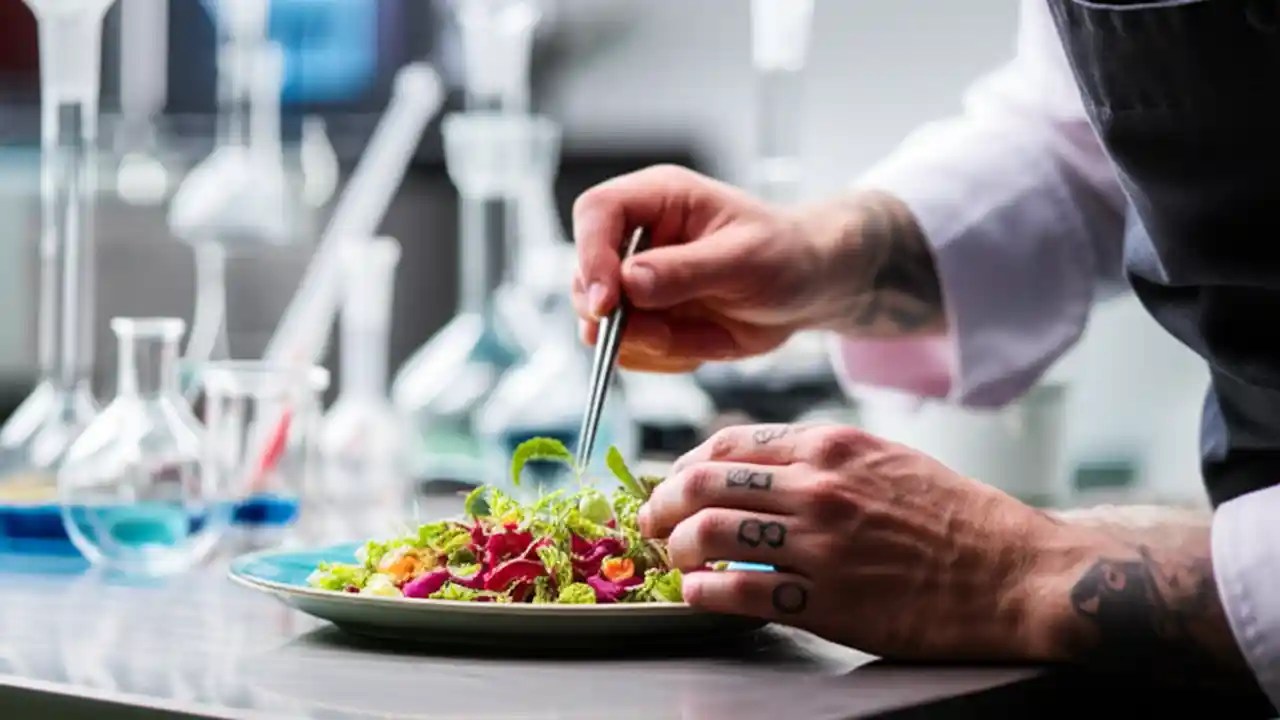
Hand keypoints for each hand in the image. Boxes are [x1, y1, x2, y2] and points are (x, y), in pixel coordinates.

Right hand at [571, 166, 945, 372]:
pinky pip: (630, 350)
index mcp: (659, 199)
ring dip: (643, 342)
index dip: (590, 255)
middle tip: (661, 334)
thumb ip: (686, 271)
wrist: (810, 288)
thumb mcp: (745, 260)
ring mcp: (638, 280)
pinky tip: (704, 342)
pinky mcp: (648, 318)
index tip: (608, 303)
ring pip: (601, 321)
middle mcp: (639, 237)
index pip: (596, 212)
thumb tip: (629, 282)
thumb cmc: (786, 256)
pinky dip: (662, 358)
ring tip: (697, 336)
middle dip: (614, 315)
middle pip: (585, 273)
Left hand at [639, 422, 1076, 660]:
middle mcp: (818, 486)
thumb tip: (756, 468)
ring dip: (676, 549)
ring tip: (675, 562)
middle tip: (650, 523)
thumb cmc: (956, 518)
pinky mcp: (827, 601)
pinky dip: (703, 593)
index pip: (728, 444)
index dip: (685, 465)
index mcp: (831, 445)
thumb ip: (821, 458)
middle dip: (661, 504)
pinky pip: (738, 593)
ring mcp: (820, 544)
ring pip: (709, 534)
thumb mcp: (887, 459)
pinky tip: (699, 594)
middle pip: (703, 484)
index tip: (672, 483)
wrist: (1014, 573)